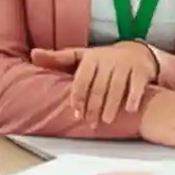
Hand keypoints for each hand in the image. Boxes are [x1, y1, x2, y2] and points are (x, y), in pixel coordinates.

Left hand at [31, 42, 158, 125]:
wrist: (136, 51)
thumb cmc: (103, 60)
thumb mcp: (81, 57)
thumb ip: (58, 59)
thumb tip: (33, 55)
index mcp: (91, 57)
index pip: (81, 80)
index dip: (78, 98)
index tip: (76, 113)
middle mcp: (108, 59)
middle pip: (98, 87)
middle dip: (93, 107)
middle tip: (90, 122)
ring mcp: (126, 64)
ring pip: (116, 87)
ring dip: (111, 106)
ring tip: (106, 120)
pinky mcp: (142, 70)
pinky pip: (137, 86)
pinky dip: (133, 98)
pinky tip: (129, 110)